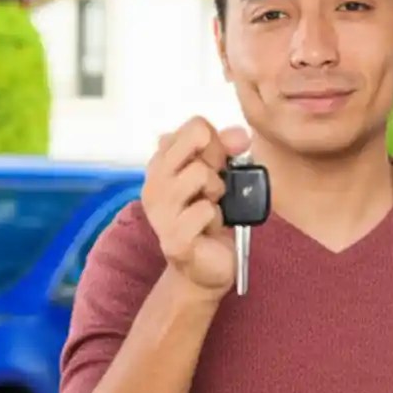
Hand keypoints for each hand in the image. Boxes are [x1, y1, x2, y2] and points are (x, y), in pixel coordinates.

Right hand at [141, 117, 251, 300]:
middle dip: (216, 167)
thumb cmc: (209, 217)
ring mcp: (160, 212)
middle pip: (196, 147)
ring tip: (210, 211)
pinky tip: (208, 231)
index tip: (216, 167)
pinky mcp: (173, 238)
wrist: (206, 265)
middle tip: (213, 192)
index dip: (216, 145)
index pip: (194, 127)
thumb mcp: (219, 175)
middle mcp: (153, 185)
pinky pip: (205, 210)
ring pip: (199, 174)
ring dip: (216, 194)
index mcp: (161, 164)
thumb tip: (239, 135)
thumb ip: (225, 149)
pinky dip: (217, 220)